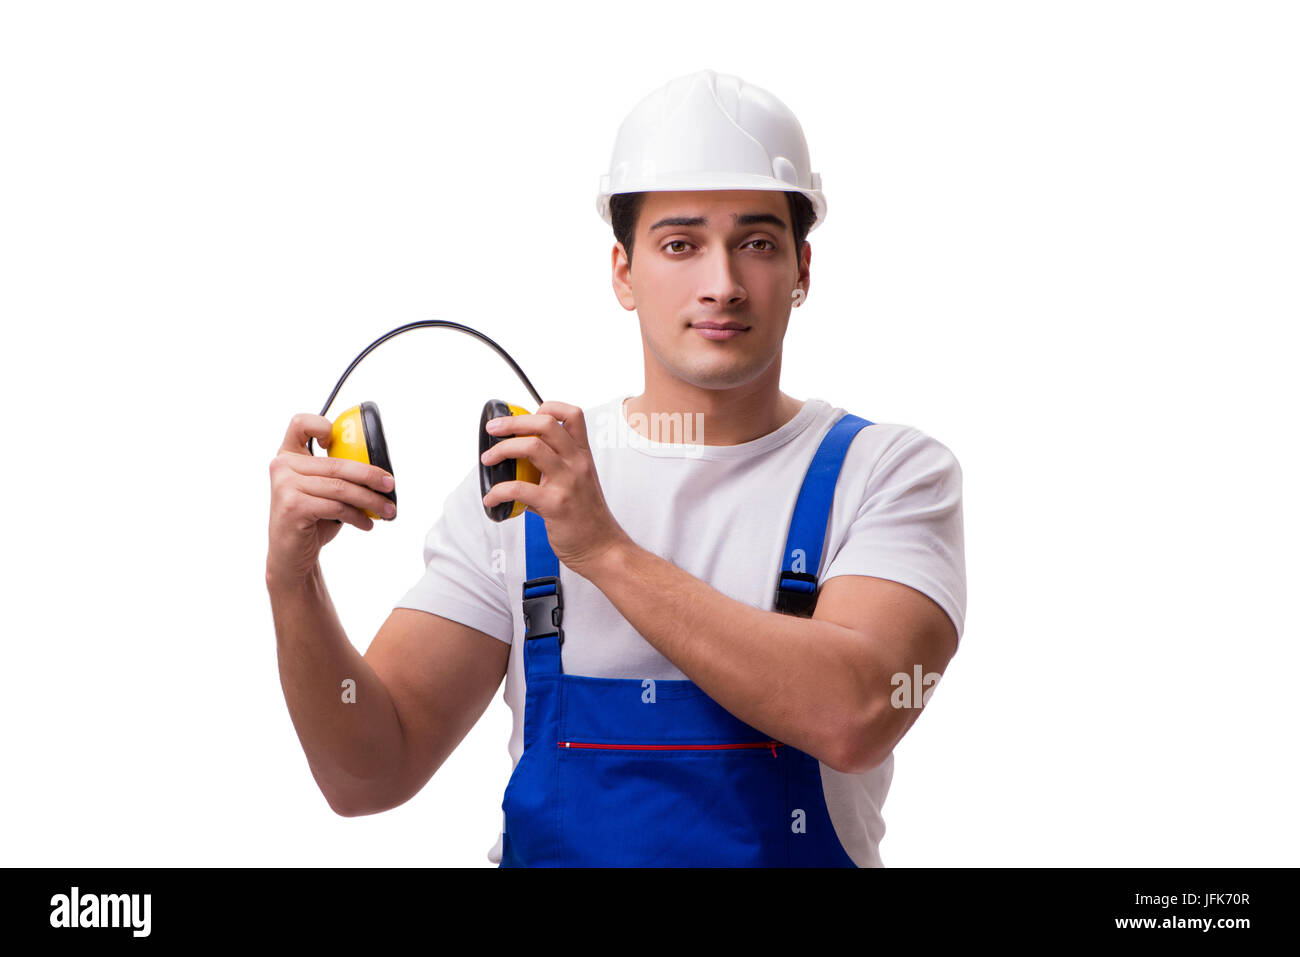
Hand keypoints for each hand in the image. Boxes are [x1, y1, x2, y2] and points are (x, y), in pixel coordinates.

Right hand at [267, 413, 395, 587]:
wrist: (292, 555)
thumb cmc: (311, 520)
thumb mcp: (323, 491)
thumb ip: (338, 475)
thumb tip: (380, 472)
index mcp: (289, 456)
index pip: (300, 424)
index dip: (321, 425)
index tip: (338, 440)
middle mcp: (282, 467)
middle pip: (337, 463)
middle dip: (370, 475)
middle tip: (390, 485)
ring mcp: (285, 486)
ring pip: (341, 487)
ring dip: (371, 500)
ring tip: (387, 511)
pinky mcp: (292, 507)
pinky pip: (337, 506)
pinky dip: (358, 516)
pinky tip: (367, 524)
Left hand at [480, 401, 631, 578]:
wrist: (602, 548)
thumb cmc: (589, 518)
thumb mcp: (579, 483)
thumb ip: (553, 470)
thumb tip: (520, 467)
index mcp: (582, 455)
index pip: (571, 415)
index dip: (547, 407)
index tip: (525, 416)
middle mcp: (576, 464)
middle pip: (546, 424)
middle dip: (513, 422)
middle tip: (494, 429)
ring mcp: (567, 482)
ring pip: (532, 447)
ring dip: (502, 450)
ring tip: (489, 460)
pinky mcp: (555, 504)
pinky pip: (518, 488)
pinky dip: (498, 491)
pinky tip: (492, 498)